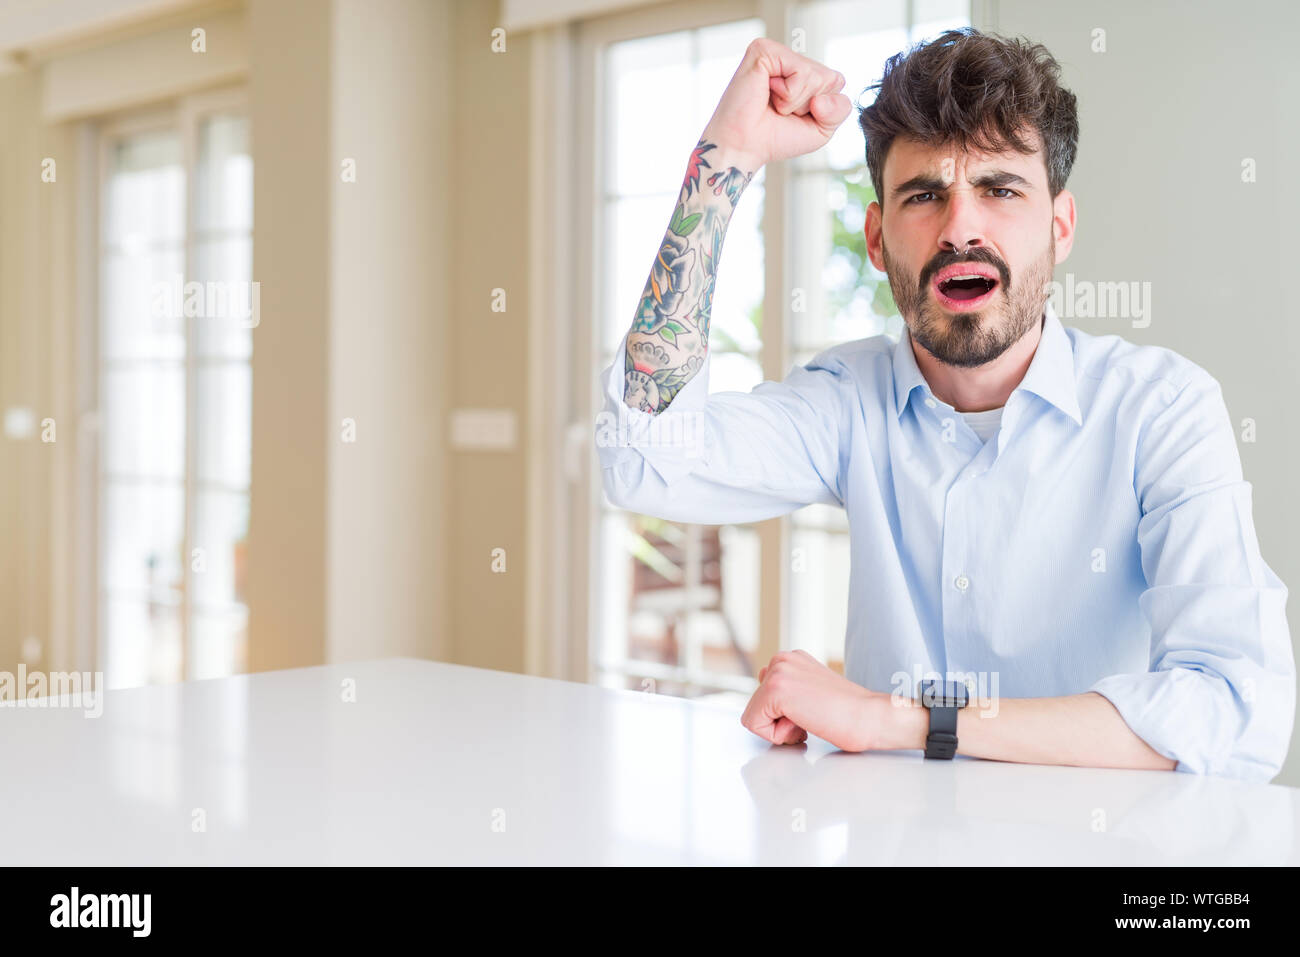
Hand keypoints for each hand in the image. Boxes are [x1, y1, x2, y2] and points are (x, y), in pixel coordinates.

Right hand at [700, 37, 852, 169]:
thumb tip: (822, 96)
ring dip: (796, 102)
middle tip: (780, 111)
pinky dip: (788, 94)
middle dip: (809, 105)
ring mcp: (776, 53)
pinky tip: (767, 94)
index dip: (823, 109)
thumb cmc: (775, 139)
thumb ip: (839, 110)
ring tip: (772, 104)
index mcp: (802, 73)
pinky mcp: (764, 51)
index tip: (794, 117)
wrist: (743, 148)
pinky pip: (801, 71)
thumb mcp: (820, 130)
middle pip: (830, 78)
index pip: (837, 82)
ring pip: (816, 75)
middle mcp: (790, 60)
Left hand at [742, 650, 885, 750]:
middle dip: (779, 721)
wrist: (872, 717)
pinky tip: (804, 724)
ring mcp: (777, 672)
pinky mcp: (775, 689)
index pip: (763, 698)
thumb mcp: (814, 693)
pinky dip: (777, 735)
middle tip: (812, 716)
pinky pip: (754, 724)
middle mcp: (781, 659)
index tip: (812, 712)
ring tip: (810, 719)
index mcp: (791, 659)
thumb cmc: (850, 713)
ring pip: (753, 716)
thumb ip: (790, 690)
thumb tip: (767, 693)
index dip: (784, 716)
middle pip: (756, 707)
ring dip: (780, 728)